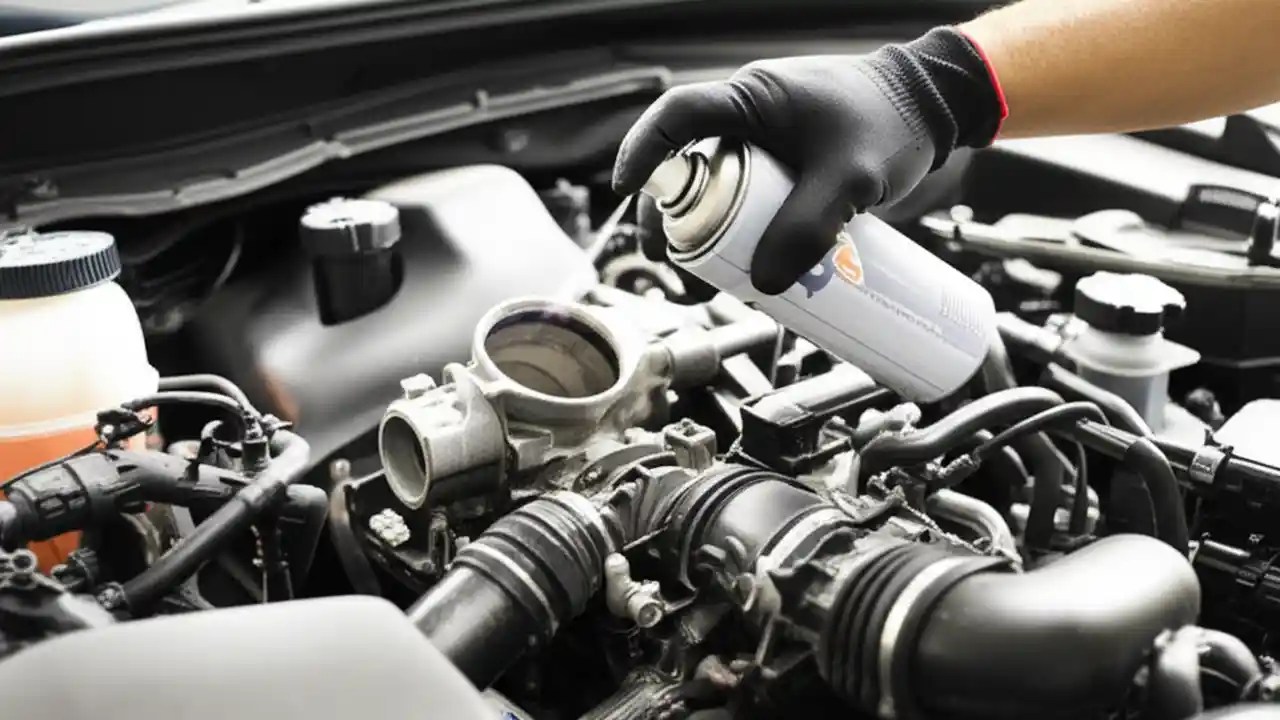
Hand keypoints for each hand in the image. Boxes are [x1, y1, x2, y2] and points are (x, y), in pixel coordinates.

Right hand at [612, 29, 1003, 294]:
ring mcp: (769, 139)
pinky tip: (752, 261)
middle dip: (673, 213)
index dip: (643, 151)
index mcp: (752, 98)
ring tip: (709, 271)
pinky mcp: (789, 162)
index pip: (677, 116)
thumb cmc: (894, 121)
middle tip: (671, 258)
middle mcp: (752, 114)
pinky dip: (743, 226)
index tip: (625, 190)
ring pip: (719, 184)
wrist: (936, 109)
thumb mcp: (850, 179)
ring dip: (709, 225)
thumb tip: (763, 282)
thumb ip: (809, 227)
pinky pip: (751, 195)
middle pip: (690, 162)